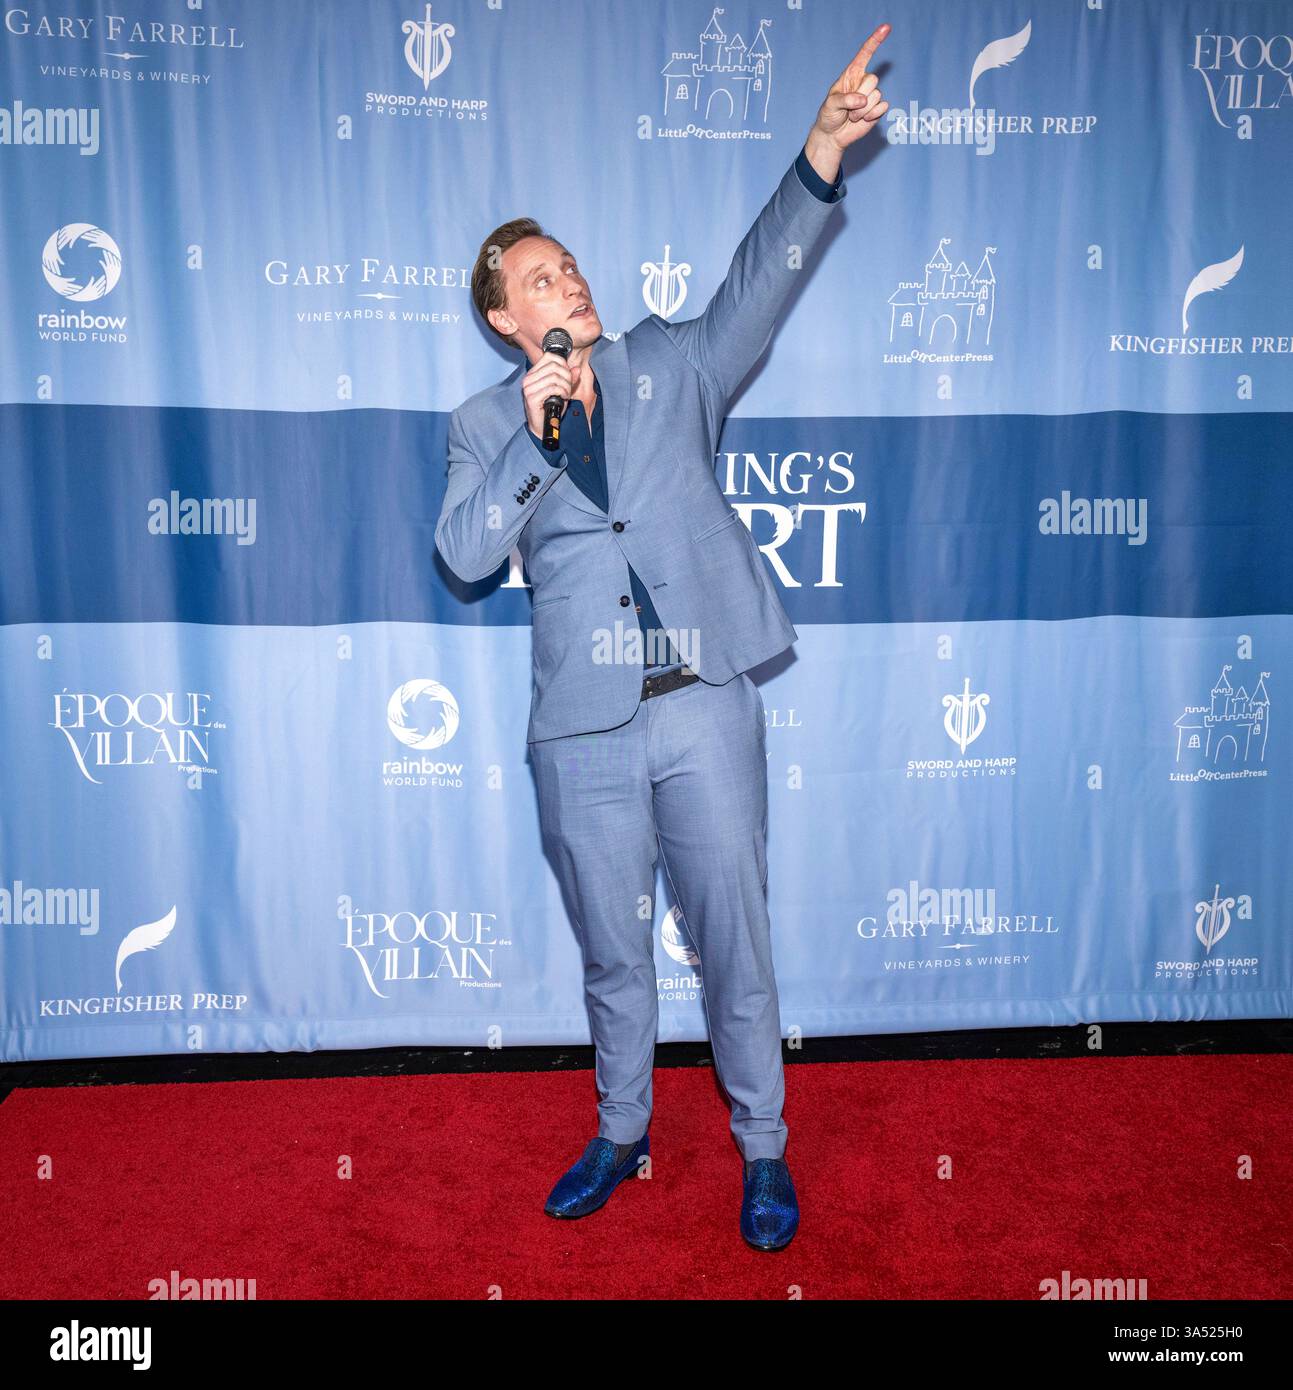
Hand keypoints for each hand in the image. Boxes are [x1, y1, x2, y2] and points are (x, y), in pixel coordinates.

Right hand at [522, 351, 581, 437]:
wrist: (543, 427)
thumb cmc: (551, 409)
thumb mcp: (562, 390)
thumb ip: (569, 379)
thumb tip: (577, 369)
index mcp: (533, 373)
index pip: (550, 357)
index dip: (563, 364)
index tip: (567, 376)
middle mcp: (528, 378)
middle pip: (554, 366)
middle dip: (567, 376)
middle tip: (568, 388)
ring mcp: (528, 388)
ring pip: (554, 377)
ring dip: (566, 386)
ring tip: (566, 394)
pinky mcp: (531, 397)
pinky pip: (552, 388)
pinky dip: (562, 392)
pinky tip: (563, 398)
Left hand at [808, 22, 890, 164]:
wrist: (833, 135)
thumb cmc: (829, 115)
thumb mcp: (831, 105)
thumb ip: (845, 100)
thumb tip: (862, 100)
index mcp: (852, 74)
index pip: (865, 54)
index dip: (875, 41)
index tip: (886, 28)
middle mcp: (863, 82)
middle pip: (873, 80)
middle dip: (860, 96)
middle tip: (848, 108)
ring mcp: (872, 95)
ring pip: (876, 96)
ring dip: (862, 111)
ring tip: (851, 116)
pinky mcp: (878, 109)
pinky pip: (883, 107)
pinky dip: (871, 116)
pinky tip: (862, 120)